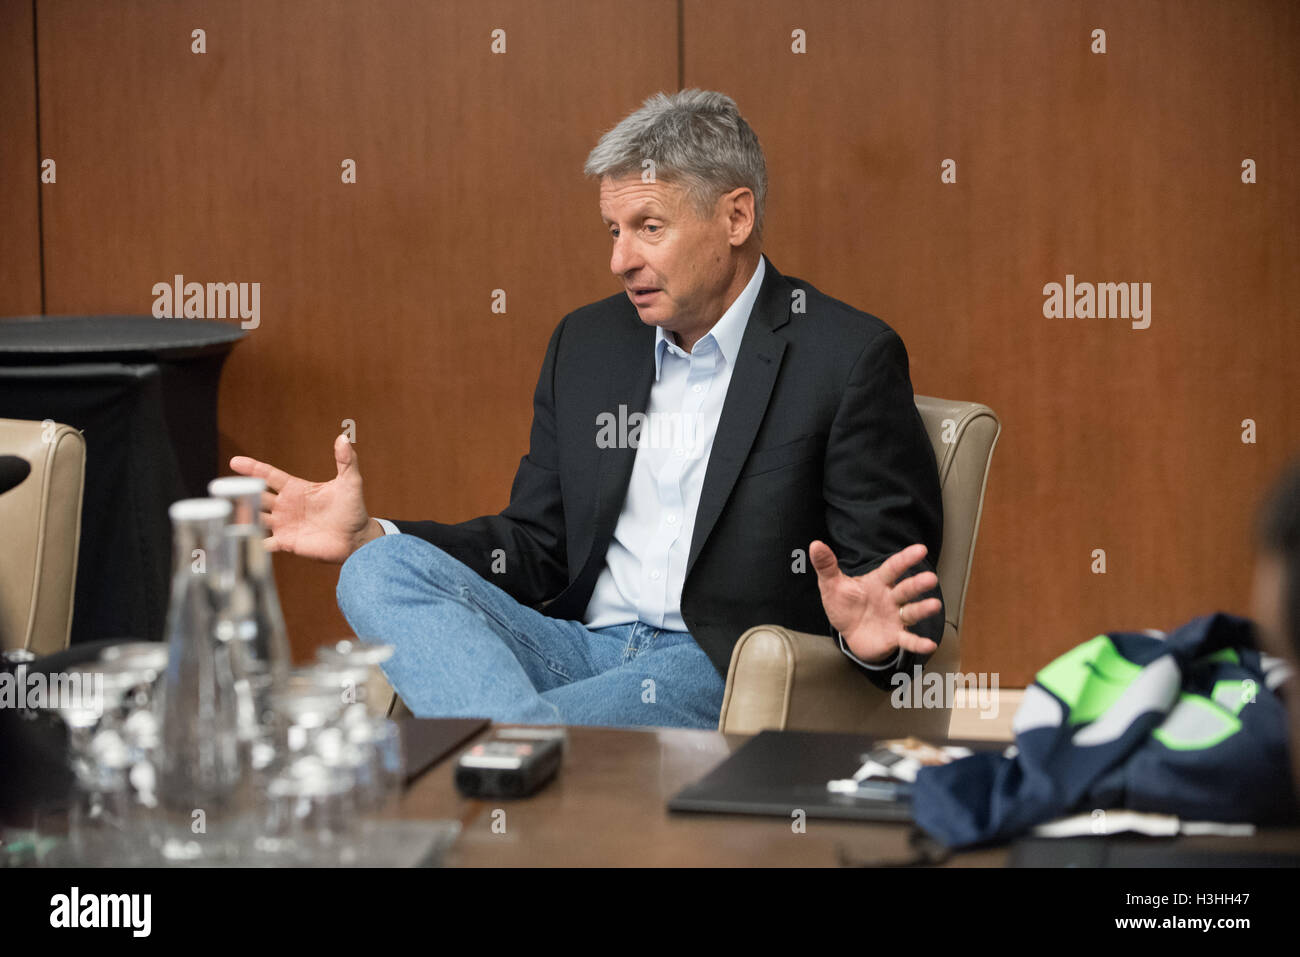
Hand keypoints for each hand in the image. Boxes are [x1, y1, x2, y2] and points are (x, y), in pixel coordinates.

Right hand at [228, 434, 378, 562]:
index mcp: (296, 489)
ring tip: (226, 513)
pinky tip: (241, 541)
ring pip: (255, 518)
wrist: (356, 539)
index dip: (252, 468)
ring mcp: (284, 524)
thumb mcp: (350, 482)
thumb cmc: (353, 509)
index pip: (268, 475)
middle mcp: (285, 506)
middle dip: (241, 492)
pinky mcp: (286, 542)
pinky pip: (265, 543)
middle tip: (224, 489)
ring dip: (242, 516)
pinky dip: (253, 542)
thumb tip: (344, 438)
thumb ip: (345, 460)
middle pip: (256, 496)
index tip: (235, 462)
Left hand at [811, 540, 941, 664]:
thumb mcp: (832, 584)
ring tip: (934, 605)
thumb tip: (815, 545)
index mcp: (878, 582)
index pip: (893, 568)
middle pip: (906, 589)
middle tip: (930, 578)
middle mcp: (891, 598)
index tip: (920, 549)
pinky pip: (908, 640)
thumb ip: (826, 565)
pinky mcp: (894, 637)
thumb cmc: (845, 604)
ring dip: (922, 609)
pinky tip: (930, 644)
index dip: (905, 558)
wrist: (848, 633)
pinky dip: (918, 643)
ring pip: (911, 612)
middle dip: (918, 584)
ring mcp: (895, 617)